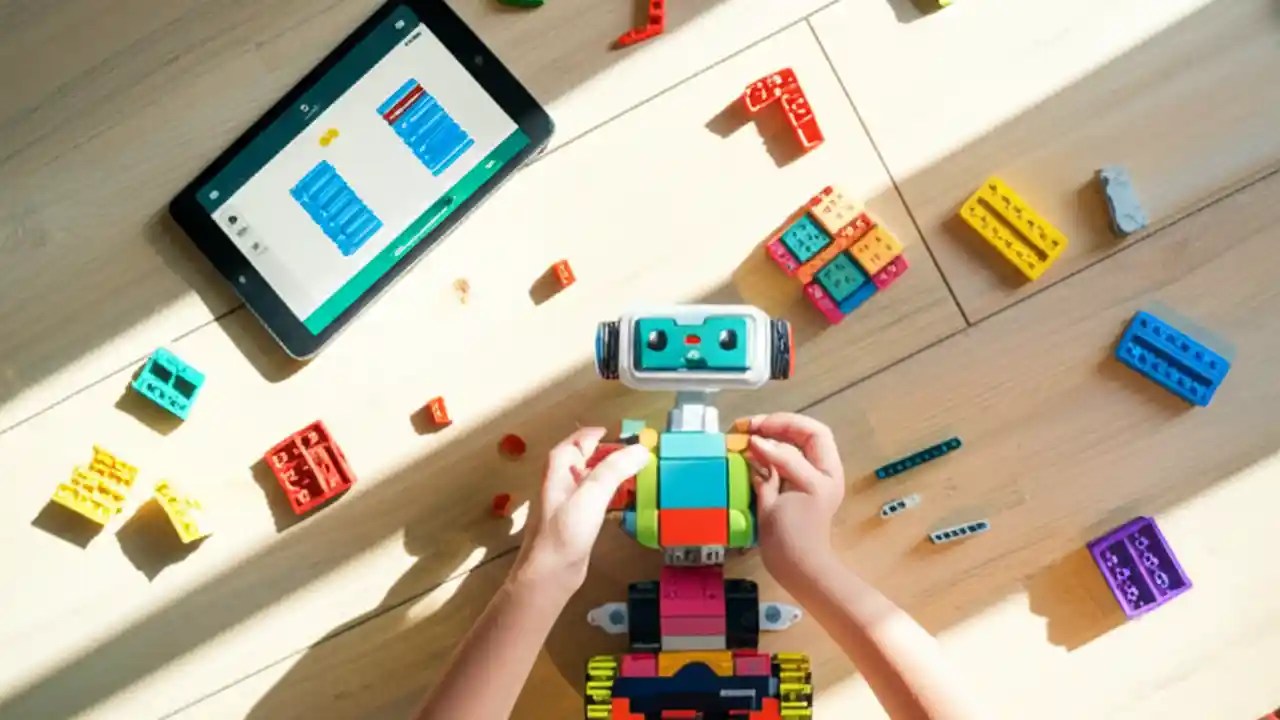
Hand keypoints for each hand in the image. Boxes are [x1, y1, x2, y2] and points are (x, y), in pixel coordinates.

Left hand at [511, 427, 650, 592]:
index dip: (599, 435)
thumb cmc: (566, 531)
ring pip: (591, 478)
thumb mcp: (591, 494)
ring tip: (635, 474)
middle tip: (636, 455)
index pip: (578, 440)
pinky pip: (594, 498)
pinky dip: (610, 494)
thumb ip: (615, 469)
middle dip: (609, 453)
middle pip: (585, 458)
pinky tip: (624, 502)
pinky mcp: (575, 521)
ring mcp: (567, 502)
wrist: (549, 574)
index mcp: (558, 468)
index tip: (623, 434)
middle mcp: (560, 481)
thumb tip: (641, 449)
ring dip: (611, 474)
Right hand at [739, 413, 845, 586]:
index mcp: (822, 476)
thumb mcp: (774, 504)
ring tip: (751, 430)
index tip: (752, 438)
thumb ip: (768, 470)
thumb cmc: (788, 542)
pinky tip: (757, 448)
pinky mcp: (807, 482)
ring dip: (778, 431)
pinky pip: (796, 454)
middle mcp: (825, 471)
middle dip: (780, 423)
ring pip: (804, 439)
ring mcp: (819, 476)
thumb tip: (755, 443)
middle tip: (751, 425)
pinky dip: (777, 447)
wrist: (800, 570)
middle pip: (808, 431)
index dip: (775, 435)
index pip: (802, 440)